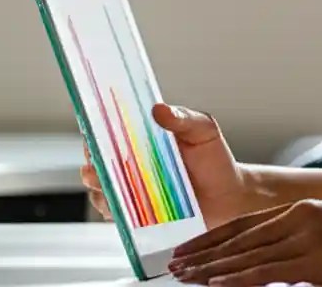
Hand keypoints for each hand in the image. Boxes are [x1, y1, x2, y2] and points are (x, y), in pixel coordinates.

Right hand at [79, 103, 256, 228]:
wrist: (229, 196)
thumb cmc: (215, 159)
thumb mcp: (203, 131)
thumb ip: (183, 118)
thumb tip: (159, 109)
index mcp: (142, 138)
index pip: (108, 131)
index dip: (96, 131)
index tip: (93, 133)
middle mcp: (131, 163)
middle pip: (97, 161)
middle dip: (92, 162)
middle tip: (97, 165)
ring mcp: (131, 188)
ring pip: (100, 188)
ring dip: (99, 187)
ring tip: (108, 185)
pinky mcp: (135, 212)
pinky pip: (113, 212)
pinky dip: (111, 209)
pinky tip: (119, 206)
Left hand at [166, 199, 321, 286]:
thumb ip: (310, 248)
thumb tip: (282, 265)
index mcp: (309, 209)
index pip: (249, 222)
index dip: (216, 236)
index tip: (191, 248)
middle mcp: (304, 216)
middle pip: (241, 235)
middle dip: (204, 251)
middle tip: (174, 264)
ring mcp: (310, 236)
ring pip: (248, 253)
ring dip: (211, 267)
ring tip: (183, 276)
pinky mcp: (319, 260)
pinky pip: (268, 270)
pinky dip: (238, 277)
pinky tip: (215, 283)